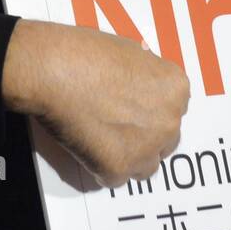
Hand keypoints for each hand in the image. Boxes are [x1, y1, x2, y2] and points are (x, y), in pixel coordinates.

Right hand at [1, 19, 189, 187]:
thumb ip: (147, 77)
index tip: (135, 110)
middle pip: (165, 140)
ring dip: (129, 156)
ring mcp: (146, 148)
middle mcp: (169, 121)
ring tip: (101, 139)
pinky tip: (86, 145)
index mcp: (175, 89)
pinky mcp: (118, 168)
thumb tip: (142, 89)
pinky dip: (101, 167)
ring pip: (145, 165)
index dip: (152, 111)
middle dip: (145, 136)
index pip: (174, 110)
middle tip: (117, 125)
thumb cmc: (85, 53)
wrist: (54, 70)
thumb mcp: (132, 52)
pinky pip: (115, 178)